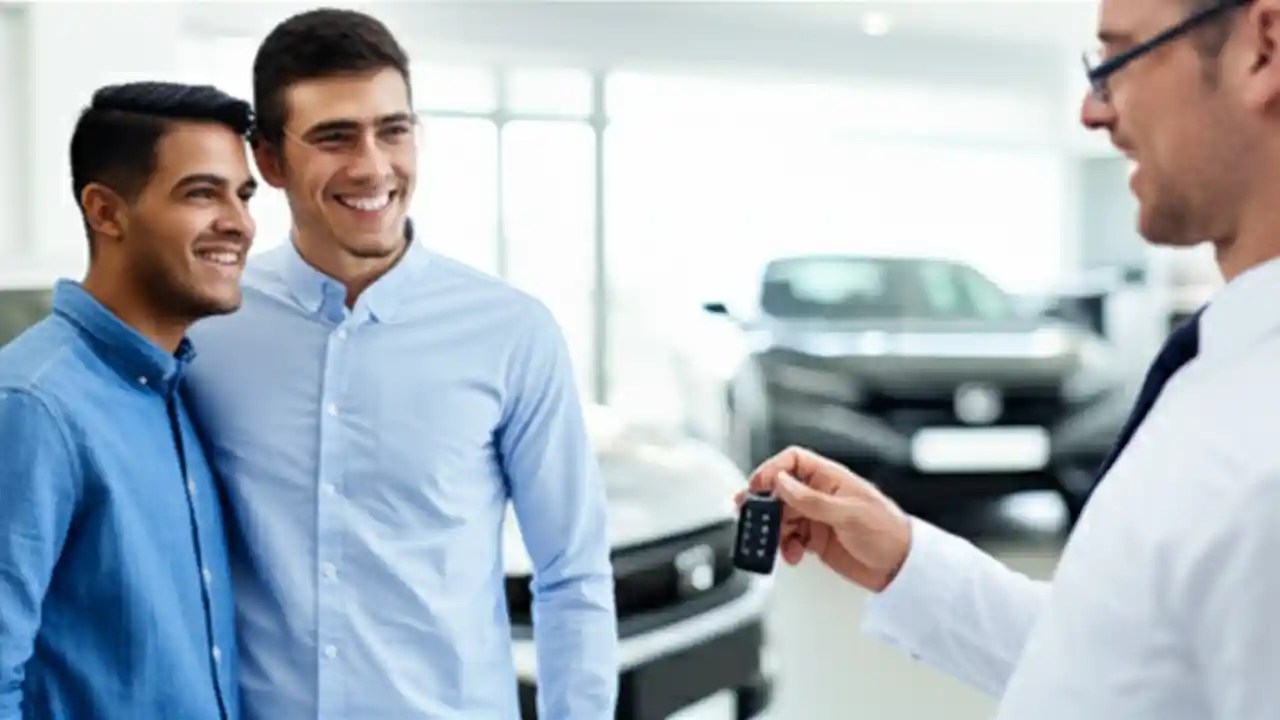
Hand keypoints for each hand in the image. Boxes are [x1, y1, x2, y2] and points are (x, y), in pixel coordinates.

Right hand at [735, 446, 912, 591]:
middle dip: (765, 505)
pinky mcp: (817, 540)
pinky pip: (790, 539)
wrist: (901, 567)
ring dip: (774, 531)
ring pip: (782, 517)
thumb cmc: (888, 532)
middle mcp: (821, 495)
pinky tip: (792, 554)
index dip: (772, 470)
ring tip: (777, 543)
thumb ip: (811, 499)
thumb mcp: (848, 513)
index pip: (793, 462)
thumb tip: (781, 482)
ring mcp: (818, 518)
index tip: (757, 487)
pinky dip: (785, 547)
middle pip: (781, 491)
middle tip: (752, 518)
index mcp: (830, 479)